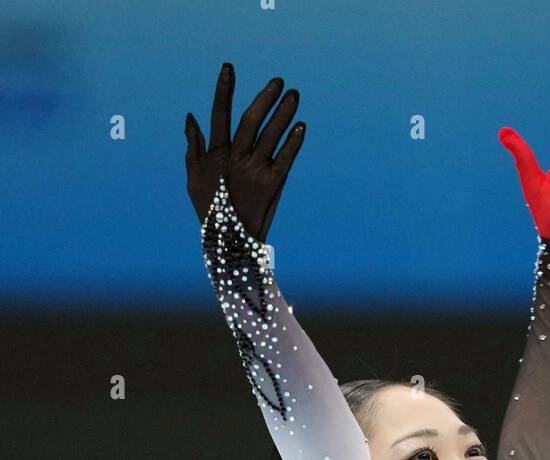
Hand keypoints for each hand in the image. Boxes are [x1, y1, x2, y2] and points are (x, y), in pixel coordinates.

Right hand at [185, 61, 305, 241]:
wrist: (231, 243)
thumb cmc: (210, 211)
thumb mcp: (194, 179)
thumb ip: (193, 147)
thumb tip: (190, 118)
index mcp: (216, 155)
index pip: (219, 115)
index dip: (224, 90)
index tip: (229, 68)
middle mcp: (236, 159)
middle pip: (251, 120)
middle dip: (265, 98)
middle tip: (278, 81)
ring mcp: (256, 170)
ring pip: (271, 135)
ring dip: (284, 113)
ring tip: (294, 96)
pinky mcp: (273, 184)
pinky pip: (286, 158)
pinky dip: (294, 142)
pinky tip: (301, 127)